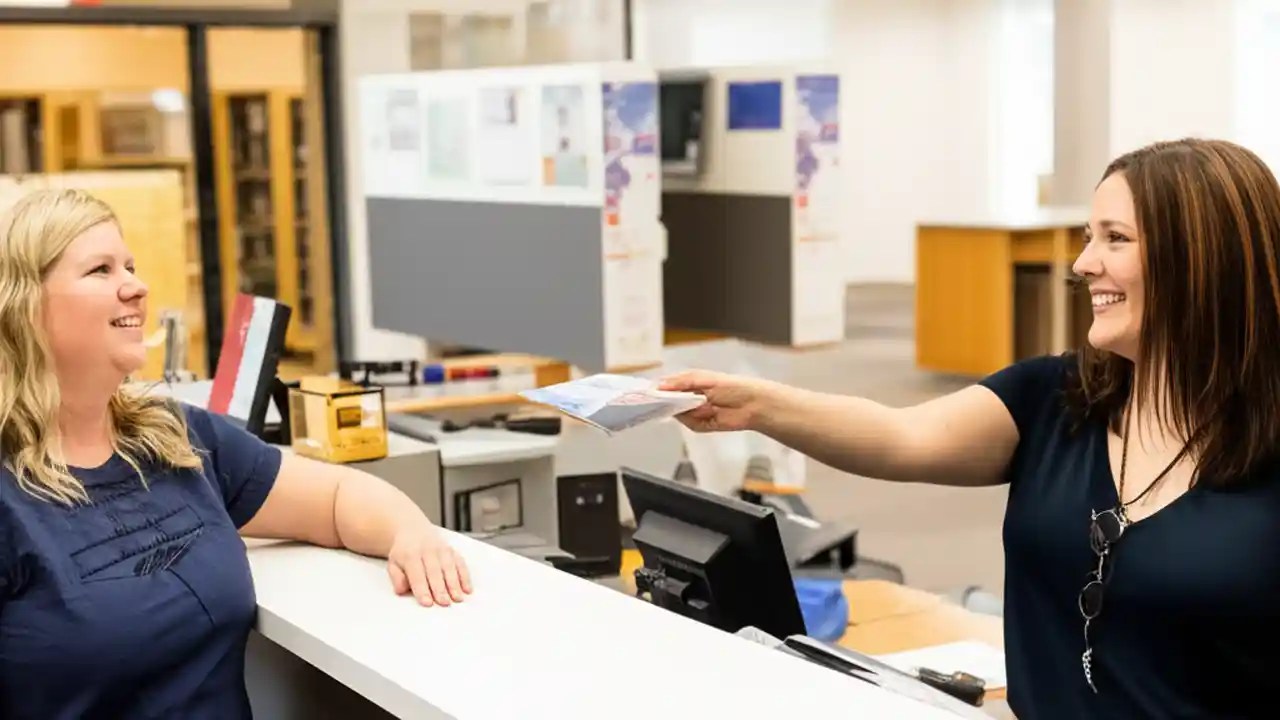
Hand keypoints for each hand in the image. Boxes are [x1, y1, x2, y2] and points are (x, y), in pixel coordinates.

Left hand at [386, 521, 471, 606]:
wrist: (413, 530)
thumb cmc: (404, 552)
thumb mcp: (393, 563)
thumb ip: (397, 578)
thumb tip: (402, 590)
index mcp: (410, 555)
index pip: (417, 575)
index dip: (422, 590)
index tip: (427, 602)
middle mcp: (427, 551)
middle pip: (435, 572)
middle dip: (440, 589)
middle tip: (444, 603)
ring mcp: (442, 549)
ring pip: (449, 567)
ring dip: (454, 584)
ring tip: (457, 598)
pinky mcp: (452, 551)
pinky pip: (460, 563)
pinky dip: (465, 576)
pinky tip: (467, 588)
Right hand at [658, 370, 779, 432]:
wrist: (751, 405)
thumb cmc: (732, 386)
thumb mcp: (703, 379)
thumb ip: (680, 382)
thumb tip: (660, 386)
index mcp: (688, 383)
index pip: (665, 386)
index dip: (655, 389)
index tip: (645, 392)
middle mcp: (688, 397)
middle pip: (667, 402)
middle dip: (669, 402)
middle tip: (666, 400)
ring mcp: (692, 411)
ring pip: (678, 414)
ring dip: (691, 410)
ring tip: (707, 404)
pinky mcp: (699, 425)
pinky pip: (689, 423)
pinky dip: (698, 418)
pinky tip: (710, 413)